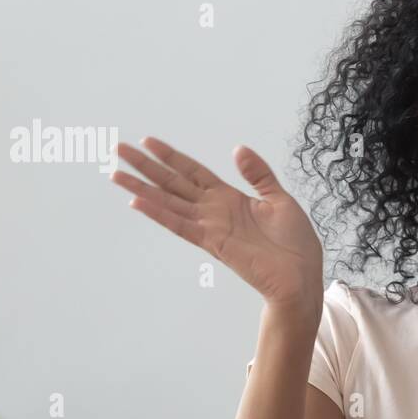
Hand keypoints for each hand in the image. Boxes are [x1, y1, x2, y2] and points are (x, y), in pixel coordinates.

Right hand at [110, 137, 323, 311]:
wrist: (301, 276)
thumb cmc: (295, 244)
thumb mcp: (280, 199)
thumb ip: (258, 174)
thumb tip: (238, 148)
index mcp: (231, 198)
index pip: (193, 172)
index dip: (171, 157)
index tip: (148, 142)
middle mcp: (215, 211)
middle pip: (174, 183)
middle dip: (147, 166)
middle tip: (120, 149)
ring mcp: (211, 226)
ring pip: (169, 202)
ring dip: (142, 188)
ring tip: (117, 174)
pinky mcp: (213, 242)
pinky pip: (181, 225)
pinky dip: (159, 214)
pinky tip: (139, 202)